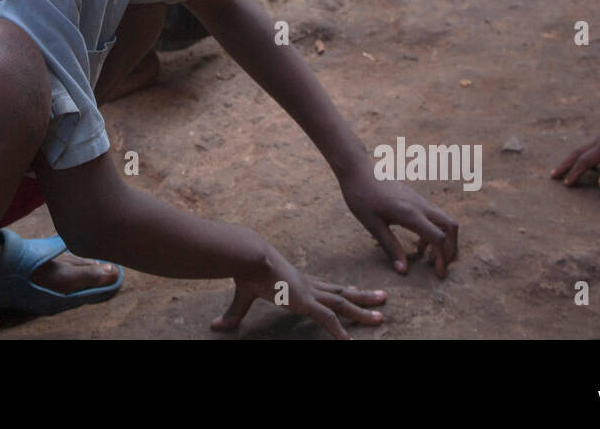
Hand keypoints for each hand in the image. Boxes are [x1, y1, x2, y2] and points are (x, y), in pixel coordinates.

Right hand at [211, 247, 385, 338]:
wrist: (250, 256)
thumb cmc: (248, 269)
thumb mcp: (243, 296)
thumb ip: (235, 313)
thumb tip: (216, 326)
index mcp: (299, 282)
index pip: (326, 288)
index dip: (343, 291)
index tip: (357, 291)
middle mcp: (309, 286)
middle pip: (342, 293)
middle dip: (363, 297)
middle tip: (383, 299)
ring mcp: (310, 294)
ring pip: (343, 304)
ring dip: (362, 311)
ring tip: (382, 316)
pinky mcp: (306, 302)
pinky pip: (328, 320)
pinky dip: (339, 331)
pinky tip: (350, 342)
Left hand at [340, 171, 458, 276]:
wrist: (358, 170)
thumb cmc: (361, 196)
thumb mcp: (372, 225)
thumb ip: (390, 247)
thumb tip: (403, 270)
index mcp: (410, 213)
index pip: (438, 237)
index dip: (442, 258)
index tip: (439, 274)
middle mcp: (420, 206)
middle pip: (451, 226)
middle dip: (451, 248)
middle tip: (441, 266)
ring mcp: (420, 201)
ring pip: (444, 221)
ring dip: (443, 240)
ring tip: (426, 258)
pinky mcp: (416, 199)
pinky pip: (434, 217)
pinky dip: (434, 232)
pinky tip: (419, 244)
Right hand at [552, 112, 599, 191]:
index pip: (584, 162)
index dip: (575, 174)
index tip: (566, 185)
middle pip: (577, 152)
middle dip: (565, 165)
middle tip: (553, 174)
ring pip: (584, 148)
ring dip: (574, 159)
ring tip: (568, 169)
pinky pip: (593, 146)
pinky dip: (586, 155)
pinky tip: (594, 161)